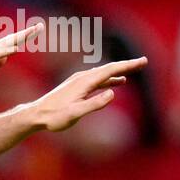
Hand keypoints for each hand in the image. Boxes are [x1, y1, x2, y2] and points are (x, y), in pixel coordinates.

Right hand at [0, 24, 43, 105]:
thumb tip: (5, 58)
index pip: (5, 46)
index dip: (20, 40)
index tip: (34, 34)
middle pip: (6, 41)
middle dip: (23, 34)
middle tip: (40, 27)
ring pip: (1, 45)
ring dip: (17, 39)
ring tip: (32, 33)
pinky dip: (3, 51)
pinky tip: (15, 49)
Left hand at [28, 56, 148, 132]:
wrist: (36, 115)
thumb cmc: (55, 117)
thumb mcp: (76, 114)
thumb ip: (94, 104)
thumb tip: (113, 93)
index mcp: (85, 82)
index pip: (112, 70)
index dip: (128, 65)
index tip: (143, 61)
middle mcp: (82, 77)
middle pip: (109, 68)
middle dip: (127, 66)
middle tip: (143, 62)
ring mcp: (78, 81)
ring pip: (103, 74)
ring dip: (118, 72)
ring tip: (131, 73)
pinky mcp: (75, 86)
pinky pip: (96, 80)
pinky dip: (108, 79)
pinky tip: (114, 84)